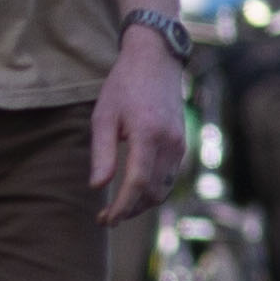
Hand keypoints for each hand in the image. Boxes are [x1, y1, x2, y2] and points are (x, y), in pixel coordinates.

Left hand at [90, 39, 187, 227]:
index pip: (137, 182)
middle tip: (106, 218)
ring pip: (163, 188)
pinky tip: (134, 194)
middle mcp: (170, 142)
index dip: (122, 206)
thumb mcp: (104, 115)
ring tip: (118, 210)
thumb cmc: (124, 86)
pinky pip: (169, 177)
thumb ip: (102, 152)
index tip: (106, 219)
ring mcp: (179, 144)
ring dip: (142, 205)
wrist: (155, 61)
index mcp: (148, 134)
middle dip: (130, 211)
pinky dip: (152, 191)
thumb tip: (98, 187)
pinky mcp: (181, 144)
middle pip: (152, 192)